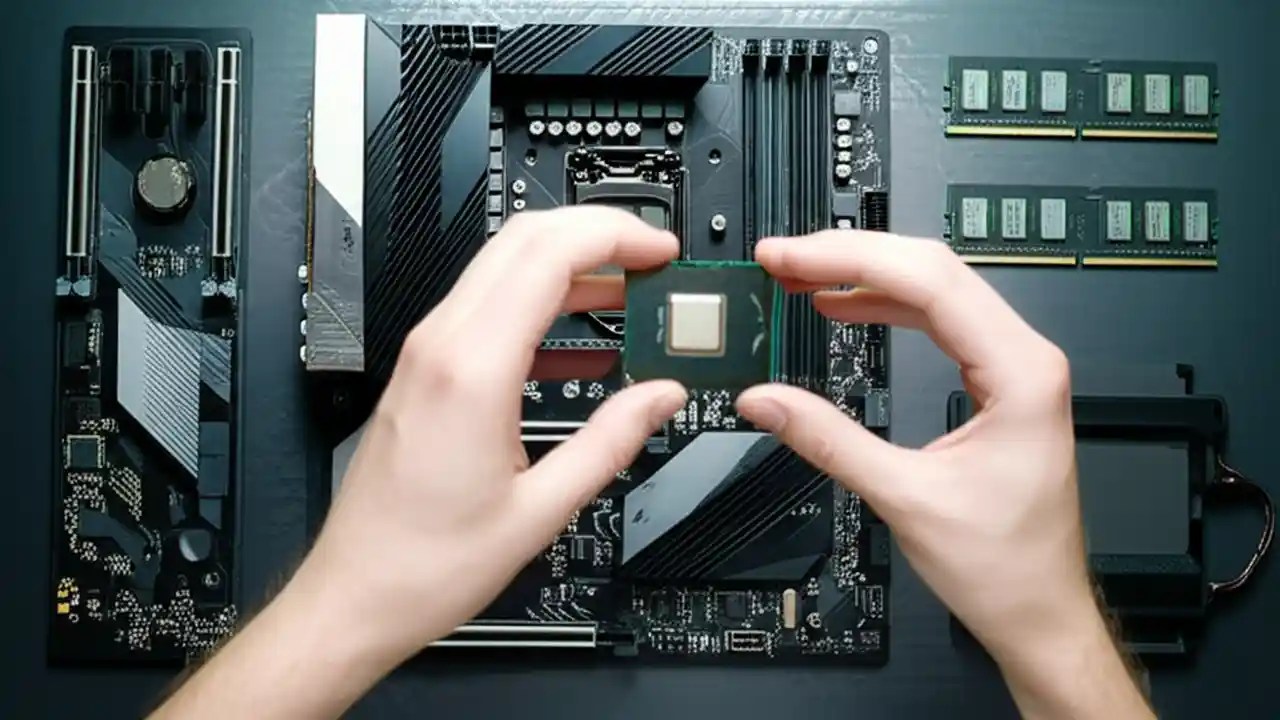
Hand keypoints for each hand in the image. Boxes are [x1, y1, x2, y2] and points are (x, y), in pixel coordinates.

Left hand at [151, 207, 685, 719]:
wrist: (354, 595)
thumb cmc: (424, 564)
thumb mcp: (540, 511)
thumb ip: (611, 442)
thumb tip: (661, 397)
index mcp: (471, 370)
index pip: (549, 254)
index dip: (615, 236)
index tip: (659, 250)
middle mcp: (440, 347)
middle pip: (523, 240)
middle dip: (597, 235)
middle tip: (651, 261)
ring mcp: (425, 354)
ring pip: (503, 267)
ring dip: (570, 267)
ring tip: (628, 298)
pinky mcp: (423, 372)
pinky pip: (486, 308)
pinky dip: (540, 305)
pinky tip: (581, 345)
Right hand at [736, 232, 1150, 717]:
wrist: (1041, 612)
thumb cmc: (1004, 566)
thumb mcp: (904, 498)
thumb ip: (828, 440)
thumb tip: (766, 401)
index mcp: (1021, 373)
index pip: (927, 281)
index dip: (848, 259)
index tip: (790, 257)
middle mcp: (1026, 358)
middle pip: (932, 269)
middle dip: (851, 256)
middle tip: (783, 258)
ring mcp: (1015, 368)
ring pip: (935, 289)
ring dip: (865, 276)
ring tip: (801, 275)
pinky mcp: (999, 382)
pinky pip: (940, 322)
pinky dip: (887, 307)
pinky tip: (845, 305)